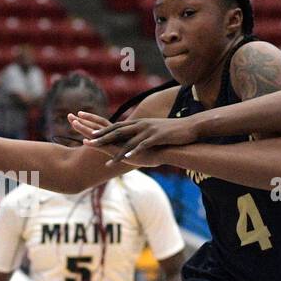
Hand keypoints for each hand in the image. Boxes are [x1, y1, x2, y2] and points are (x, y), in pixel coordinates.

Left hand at [77, 113, 198, 161]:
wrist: (191, 127)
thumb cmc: (174, 131)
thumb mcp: (156, 129)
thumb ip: (145, 132)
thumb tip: (138, 137)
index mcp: (140, 122)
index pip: (118, 126)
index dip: (104, 130)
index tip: (91, 135)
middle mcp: (142, 124)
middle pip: (118, 131)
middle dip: (103, 138)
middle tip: (89, 143)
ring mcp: (149, 130)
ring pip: (128, 140)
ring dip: (117, 149)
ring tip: (107, 157)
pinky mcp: (158, 137)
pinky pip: (143, 145)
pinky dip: (134, 151)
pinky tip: (127, 158)